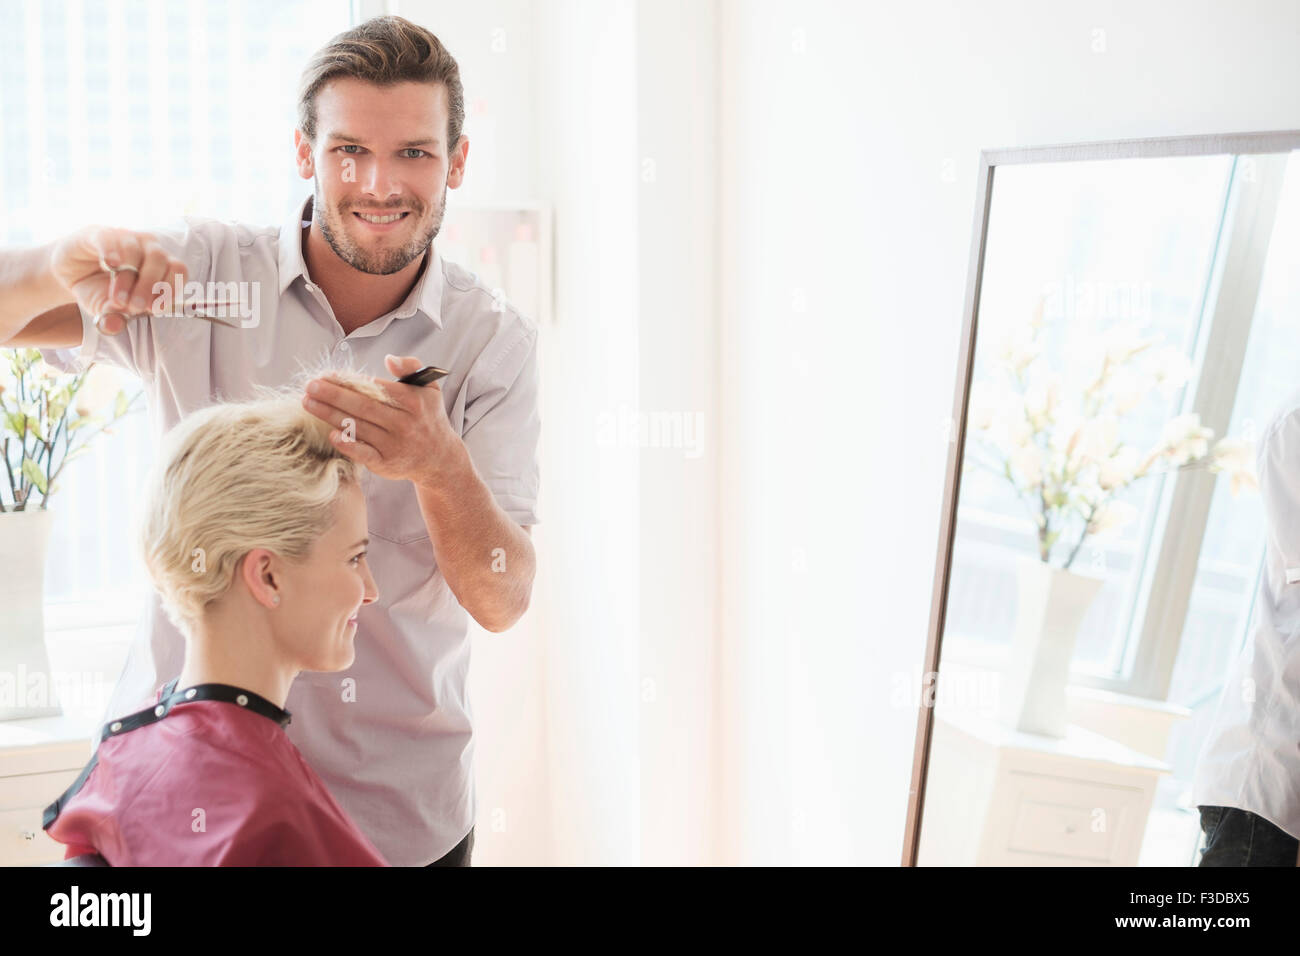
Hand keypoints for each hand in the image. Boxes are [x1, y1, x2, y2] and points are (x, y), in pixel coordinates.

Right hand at [50, 225, 188, 335]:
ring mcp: (124, 238)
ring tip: (117, 299)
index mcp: (159, 267)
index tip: (155, 309)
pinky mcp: (99, 234)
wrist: (68, 271)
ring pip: (136, 251)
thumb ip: (113, 317)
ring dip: (129, 277)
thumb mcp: (106, 309)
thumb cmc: (97, 290)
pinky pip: (110, 239)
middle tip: (135, 307)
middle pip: (160, 260)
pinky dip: (112, 252)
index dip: (170, 289)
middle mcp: (147, 249)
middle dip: (149, 286)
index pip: (178, 270)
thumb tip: (115, 325)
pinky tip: (110, 265)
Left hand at [302, 355, 460, 484]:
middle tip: (310, 385)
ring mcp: (394, 445)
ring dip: (329, 414)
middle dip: (332, 395)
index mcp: (412, 401)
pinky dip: (347, 444)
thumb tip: (388, 359)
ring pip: (357, 426)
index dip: (349, 380)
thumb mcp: (429, 388)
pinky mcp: (386, 463)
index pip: (375, 388)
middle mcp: (404, 423)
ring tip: (308, 402)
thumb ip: (411, 367)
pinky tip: (330, 434)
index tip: (327, 374)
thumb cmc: (428, 417)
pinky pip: (363, 453)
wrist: (440, 458)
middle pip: (362, 406)